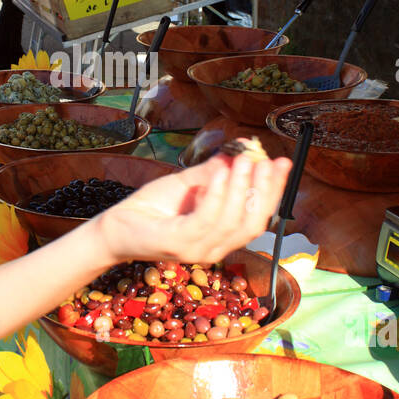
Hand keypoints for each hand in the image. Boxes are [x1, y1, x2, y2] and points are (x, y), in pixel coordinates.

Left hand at [96, 152, 291, 264]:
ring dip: (241, 188)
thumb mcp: (190, 183)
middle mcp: (215, 249)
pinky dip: (217, 195)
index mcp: (222, 236)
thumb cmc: (153, 207)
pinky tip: (220, 173)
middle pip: (253, 223)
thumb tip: (244, 148)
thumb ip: (216, 171)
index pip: (258, 216)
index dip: (273, 190)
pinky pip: (206, 220)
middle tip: (266, 160)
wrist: (116, 226)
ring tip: (242, 161)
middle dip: (264, 190)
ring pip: (232, 222)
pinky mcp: (178, 245)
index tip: (282, 162)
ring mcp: (197, 250)